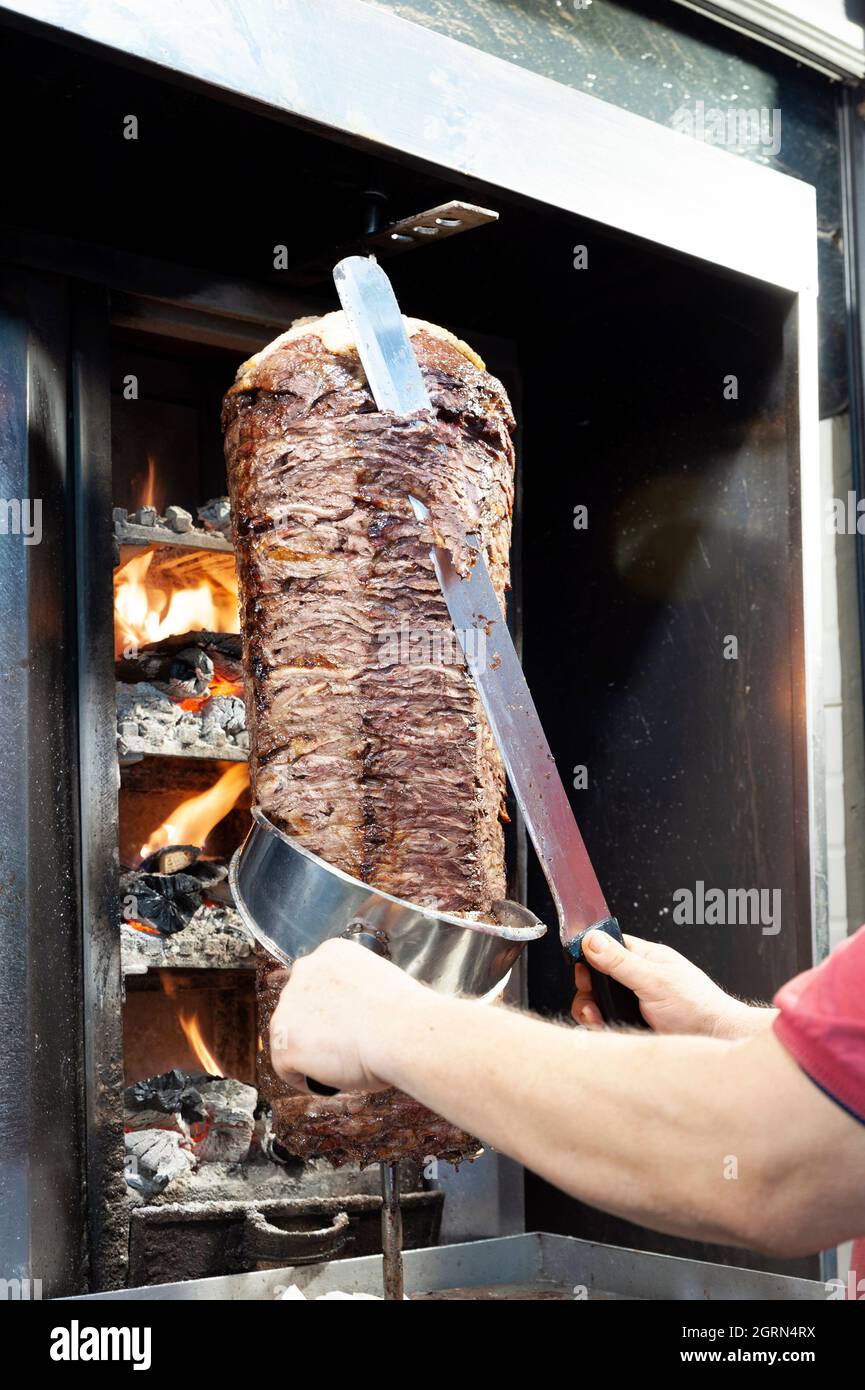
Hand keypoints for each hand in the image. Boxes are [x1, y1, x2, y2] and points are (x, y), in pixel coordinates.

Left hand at [269, 937, 426, 1092]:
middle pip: (300, 1007)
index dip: (332, 1009)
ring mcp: (289, 1006)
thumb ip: (356, 993)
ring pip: (291, 1037)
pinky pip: (287, 1068)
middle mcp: (304, 972)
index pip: (318, 982)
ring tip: (338, 1067)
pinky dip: (304, 1079)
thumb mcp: (380, 984)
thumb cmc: (404, 1014)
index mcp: (331, 953)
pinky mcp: (284, 1042)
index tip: (347, 1026)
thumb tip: (358, 1016)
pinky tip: (328, 1082)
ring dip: (309, 1053)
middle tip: (342, 1048)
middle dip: (316, 1028)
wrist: (403, 1031)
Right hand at [571, 930, 775, 1037]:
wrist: (715, 1041)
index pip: (607, 946)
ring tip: (597, 1018)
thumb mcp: (655, 980)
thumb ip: (621, 962)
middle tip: (592, 1001)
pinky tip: (604, 1029)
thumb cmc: (698, 1006)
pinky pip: (605, 1022)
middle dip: (587, 990)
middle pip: (596, 977)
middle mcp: (637, 978)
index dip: (590, 956)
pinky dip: (599, 1026)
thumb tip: (592, 939)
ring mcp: (633, 1002)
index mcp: (645, 958)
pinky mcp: (632, 1023)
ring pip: (597, 1001)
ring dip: (590, 1010)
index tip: (583, 971)